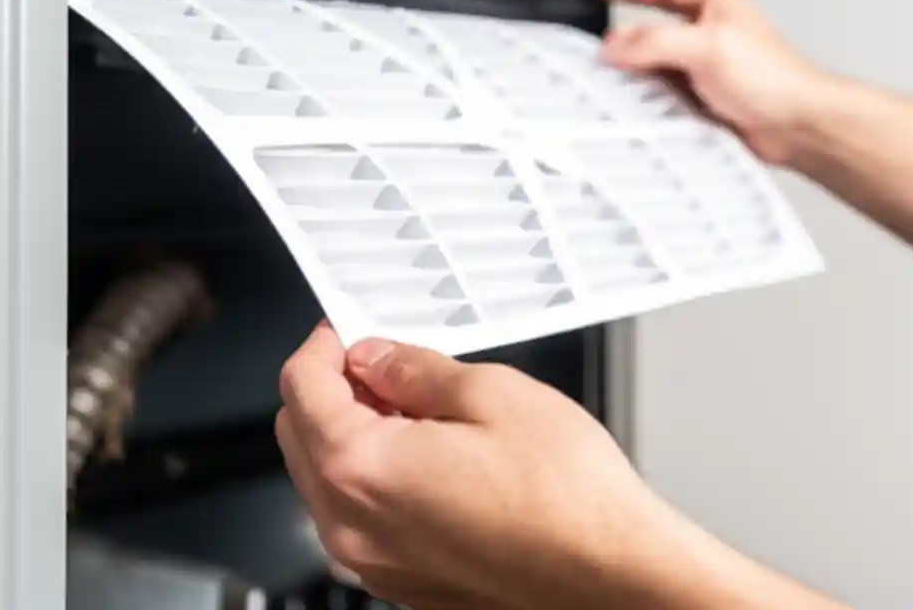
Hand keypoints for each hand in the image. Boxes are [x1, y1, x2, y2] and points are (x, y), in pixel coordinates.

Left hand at [275, 324, 697, 609]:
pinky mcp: (399, 581)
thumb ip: (413, 368)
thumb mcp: (491, 394)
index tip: (347, 332)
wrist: (614, 577)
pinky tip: (426, 458)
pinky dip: (371, 479)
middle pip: (297, 434)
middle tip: (382, 365)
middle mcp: (351, 525)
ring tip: (415, 411)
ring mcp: (373, 562)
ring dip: (349, 435)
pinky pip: (355, 518)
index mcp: (361, 468)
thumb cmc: (567, 499)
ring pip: (323, 478)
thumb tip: (374, 357)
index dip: (322, 347)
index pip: (299, 388)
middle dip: (330, 389)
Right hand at [593, 0, 831, 166]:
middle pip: (650, 30)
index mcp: (713, 5)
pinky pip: (659, 93)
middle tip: (598, 50)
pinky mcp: (697, 97)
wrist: (795, 126)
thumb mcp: (709, 46)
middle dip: (624, 40)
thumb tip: (616, 45)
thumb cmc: (775, 79)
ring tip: (612, 80)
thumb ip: (657, 43)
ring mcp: (700, 67)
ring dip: (634, 73)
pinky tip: (635, 104)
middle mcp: (705, 34)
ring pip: (651, 64)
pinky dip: (644, 98)